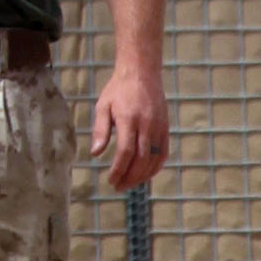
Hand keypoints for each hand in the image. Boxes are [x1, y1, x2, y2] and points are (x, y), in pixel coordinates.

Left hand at [89, 62, 169, 191]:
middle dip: (129, 177)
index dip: (119, 170)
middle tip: (118, 187)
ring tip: (129, 184)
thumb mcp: (103, 105)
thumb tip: (95, 154)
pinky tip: (145, 175)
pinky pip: (163, 154)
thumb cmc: (118, 89)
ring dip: (142, 176)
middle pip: (140, 160)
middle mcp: (146, 125)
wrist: (142, 73)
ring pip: (154, 160)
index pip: (126, 152)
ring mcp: (159, 128)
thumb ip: (100, 130)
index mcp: (128, 119)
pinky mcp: (165, 129)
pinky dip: (155, 168)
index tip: (111, 180)